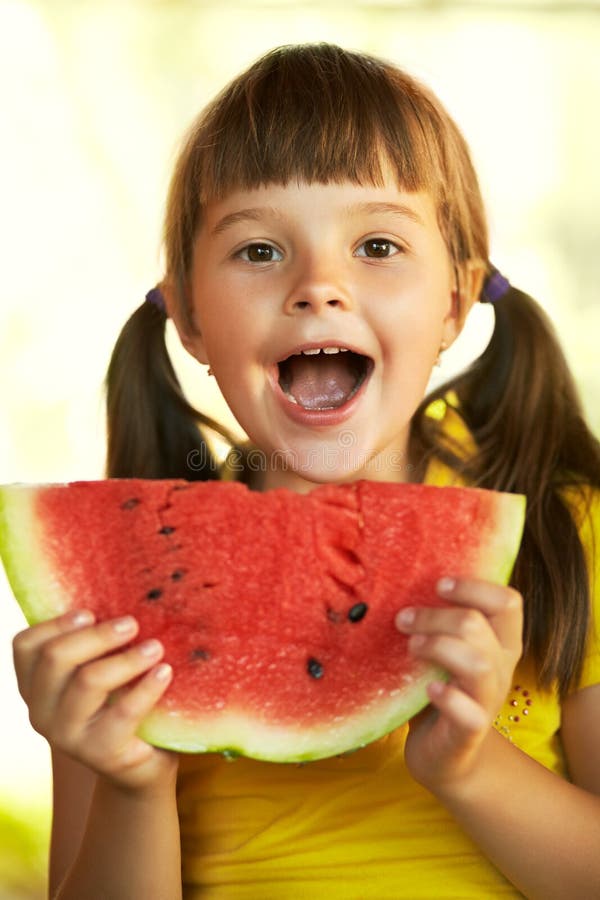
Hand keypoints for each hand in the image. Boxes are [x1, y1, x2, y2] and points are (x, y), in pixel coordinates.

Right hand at [13, 610, 177, 791]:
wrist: (139, 768)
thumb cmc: (119, 705)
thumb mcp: (99, 673)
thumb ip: (95, 645)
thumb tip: (122, 593)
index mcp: (35, 686)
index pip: (25, 646)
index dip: (55, 623)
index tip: (90, 612)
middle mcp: (42, 712)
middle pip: (55, 658)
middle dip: (96, 635)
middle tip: (132, 623)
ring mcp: (68, 736)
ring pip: (88, 681)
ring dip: (126, 658)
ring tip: (156, 646)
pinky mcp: (101, 755)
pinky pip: (123, 713)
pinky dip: (146, 687)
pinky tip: (165, 672)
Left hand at [395, 577, 522, 795]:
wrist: (445, 756)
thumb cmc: (440, 690)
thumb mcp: (444, 651)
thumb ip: (438, 622)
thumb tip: (400, 581)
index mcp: (500, 643)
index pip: (508, 602)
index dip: (475, 587)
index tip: (438, 585)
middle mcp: (501, 669)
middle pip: (480, 626)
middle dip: (436, 616)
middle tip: (403, 619)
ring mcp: (487, 701)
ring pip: (478, 664)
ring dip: (439, 647)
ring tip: (412, 648)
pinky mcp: (469, 733)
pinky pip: (469, 714)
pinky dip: (447, 697)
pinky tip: (427, 689)